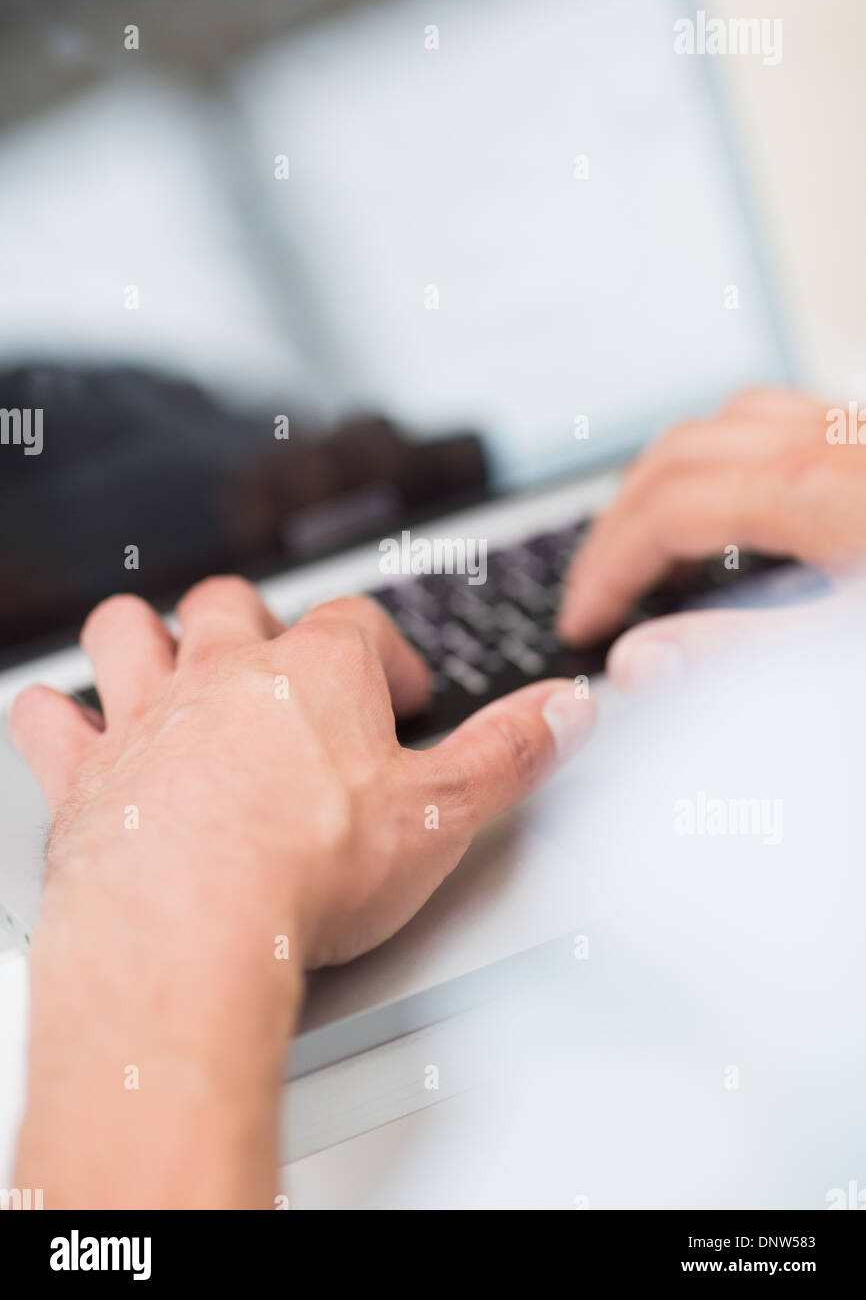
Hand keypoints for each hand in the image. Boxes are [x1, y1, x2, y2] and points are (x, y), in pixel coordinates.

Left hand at [10, 577, 594, 969]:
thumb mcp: (444, 814)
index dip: (385, 651)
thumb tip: (567, 708)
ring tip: (164, 660)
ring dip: (142, 637)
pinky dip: (56, 716)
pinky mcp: (85, 775)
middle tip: (278, 665)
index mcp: (317, 672)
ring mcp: (147, 717)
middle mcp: (224, 674)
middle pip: (232, 604)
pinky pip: (49, 717)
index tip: (401, 691)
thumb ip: (510, 752)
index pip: (358, 624)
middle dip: (255, 621)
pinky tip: (70, 728)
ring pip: (129, 631)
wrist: (190, 929)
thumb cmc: (311, 871)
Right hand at [557, 387, 865, 644]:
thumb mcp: (845, 637)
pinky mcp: (865, 436)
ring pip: (715, 427)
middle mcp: (820, 442)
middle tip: (592, 592)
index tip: (583, 619)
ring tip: (643, 551)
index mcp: (807, 489)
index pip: (664, 514)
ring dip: (659, 484)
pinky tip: (727, 503)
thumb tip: (641, 657)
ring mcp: (843, 428)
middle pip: (673, 460)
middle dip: (617, 528)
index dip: (607, 571)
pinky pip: (767, 419)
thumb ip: (739, 646)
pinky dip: (715, 458)